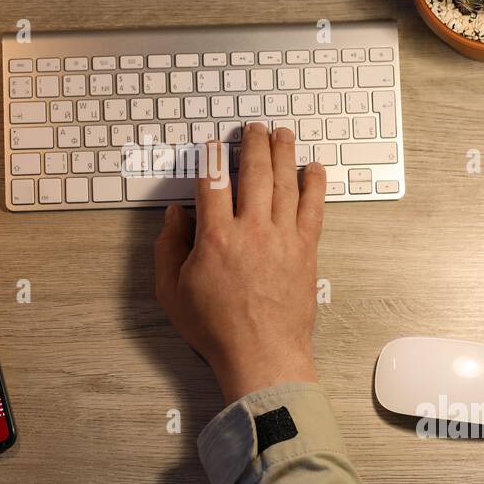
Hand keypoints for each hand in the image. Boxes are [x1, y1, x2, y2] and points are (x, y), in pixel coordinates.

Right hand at [154, 122, 325, 403]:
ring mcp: (283, 238)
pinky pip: (313, 207)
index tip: (212, 146)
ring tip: (282, 134)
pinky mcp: (305, 249)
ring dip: (283, 153)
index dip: (211, 158)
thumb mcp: (172, 291)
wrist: (262, 355)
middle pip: (254, 172)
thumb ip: (168, 248)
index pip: (212, 182)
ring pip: (285, 182)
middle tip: (253, 128)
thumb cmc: (217, 329)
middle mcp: (252, 230)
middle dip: (253, 144)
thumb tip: (176, 215)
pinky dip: (314, 184)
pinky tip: (314, 168)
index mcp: (216, 238)